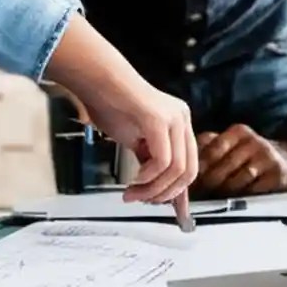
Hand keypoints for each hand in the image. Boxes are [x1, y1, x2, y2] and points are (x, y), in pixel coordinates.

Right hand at [44, 15, 197, 205]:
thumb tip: (152, 187)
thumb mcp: (135, 140)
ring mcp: (174, 118)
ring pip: (177, 170)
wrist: (97, 80)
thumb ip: (148, 161)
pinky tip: (134, 180)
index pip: (189, 164)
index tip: (165, 207)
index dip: (178, 191)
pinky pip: (163, 160)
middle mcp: (182, 119)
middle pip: (189, 171)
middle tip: (142, 200)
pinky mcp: (159, 120)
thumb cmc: (110, 104)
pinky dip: (148, 177)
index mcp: (180, 123)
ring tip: (132, 193)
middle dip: (164, 194)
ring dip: (152, 189)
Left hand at [194, 125, 286, 196]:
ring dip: (224, 192)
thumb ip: (210, 151)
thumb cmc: (252, 159)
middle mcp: (252, 140)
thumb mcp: (234, 147)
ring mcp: (266, 156)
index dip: (196, 168)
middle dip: (208, 184)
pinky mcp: (277, 173)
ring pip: (234, 181)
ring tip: (219, 196)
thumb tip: (182, 169)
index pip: (208, 149)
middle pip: (219, 167)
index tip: (189, 181)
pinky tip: (239, 197)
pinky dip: (242, 196)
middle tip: (200, 195)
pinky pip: (251, 190)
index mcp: (237, 132)